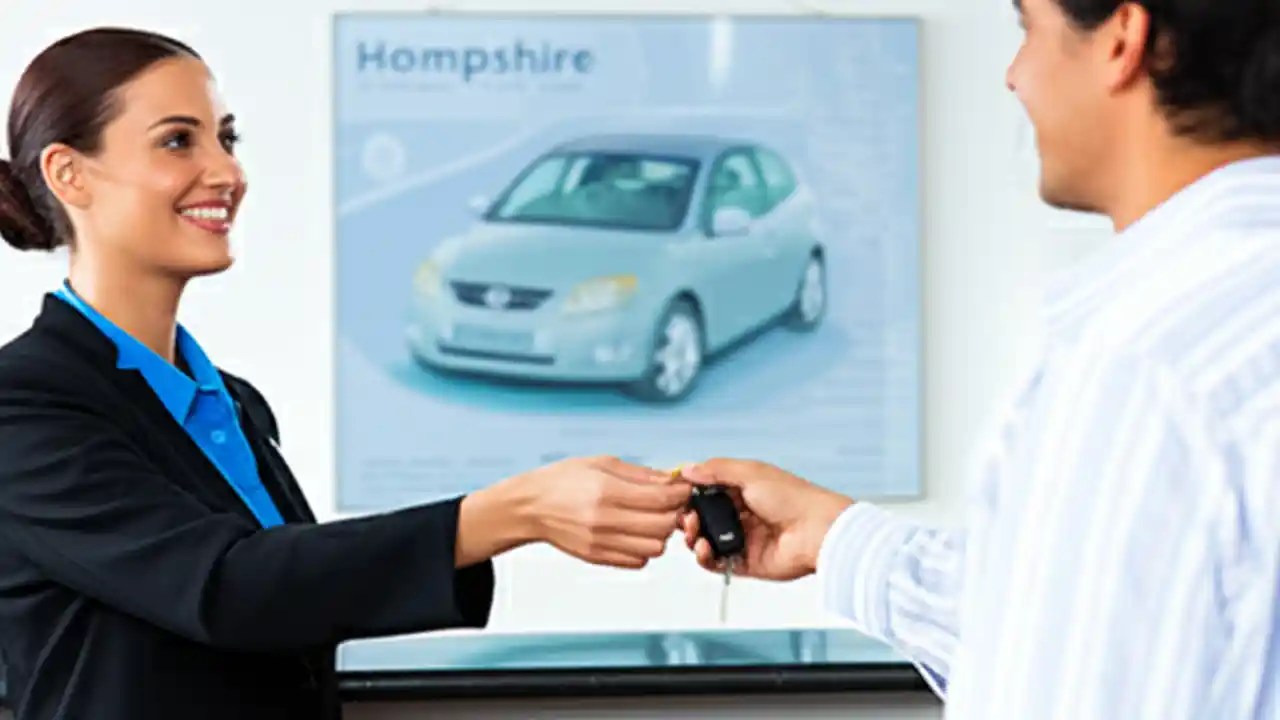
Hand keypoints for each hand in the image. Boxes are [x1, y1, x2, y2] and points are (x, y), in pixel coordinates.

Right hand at [517, 456, 690, 568]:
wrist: (529, 507)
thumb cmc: (561, 481)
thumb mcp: (601, 463)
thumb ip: (639, 474)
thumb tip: (670, 480)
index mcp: (607, 491)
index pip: (661, 498)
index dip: (680, 493)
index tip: (683, 488)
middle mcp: (605, 520)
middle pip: (663, 525)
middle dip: (673, 512)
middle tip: (668, 503)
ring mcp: (601, 542)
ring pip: (655, 548)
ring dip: (660, 533)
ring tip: (649, 519)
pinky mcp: (598, 557)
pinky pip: (638, 561)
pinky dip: (644, 548)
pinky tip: (634, 533)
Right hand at [678, 459, 851, 580]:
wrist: (818, 530)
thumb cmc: (793, 497)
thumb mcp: (751, 472)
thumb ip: (717, 470)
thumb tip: (688, 468)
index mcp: (744, 489)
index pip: (707, 490)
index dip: (690, 493)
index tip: (675, 493)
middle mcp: (742, 514)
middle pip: (703, 517)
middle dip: (688, 516)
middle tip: (684, 516)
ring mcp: (743, 539)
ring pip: (705, 540)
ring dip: (693, 536)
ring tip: (693, 531)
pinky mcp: (745, 562)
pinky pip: (716, 562)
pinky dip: (704, 557)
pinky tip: (703, 549)